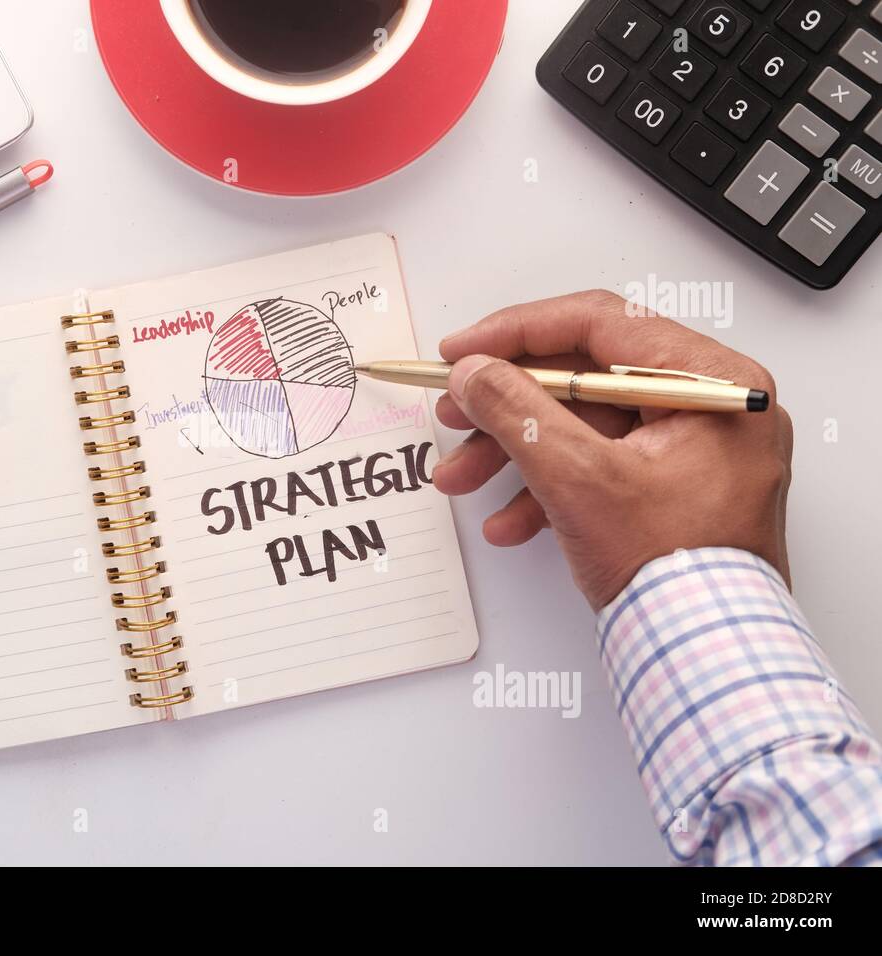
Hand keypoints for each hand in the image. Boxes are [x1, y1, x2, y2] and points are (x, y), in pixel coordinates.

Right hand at [433, 290, 792, 609]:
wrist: (706, 662)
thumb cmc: (676, 573)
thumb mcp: (579, 479)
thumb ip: (517, 412)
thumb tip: (473, 371)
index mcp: (714, 383)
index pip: (601, 323)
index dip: (517, 333)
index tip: (462, 351)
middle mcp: (713, 407)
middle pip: (584, 379)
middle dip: (507, 408)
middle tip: (453, 413)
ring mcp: (695, 451)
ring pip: (583, 427)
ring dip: (514, 454)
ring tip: (460, 478)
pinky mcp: (674, 490)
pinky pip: (600, 468)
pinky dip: (548, 489)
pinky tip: (508, 522)